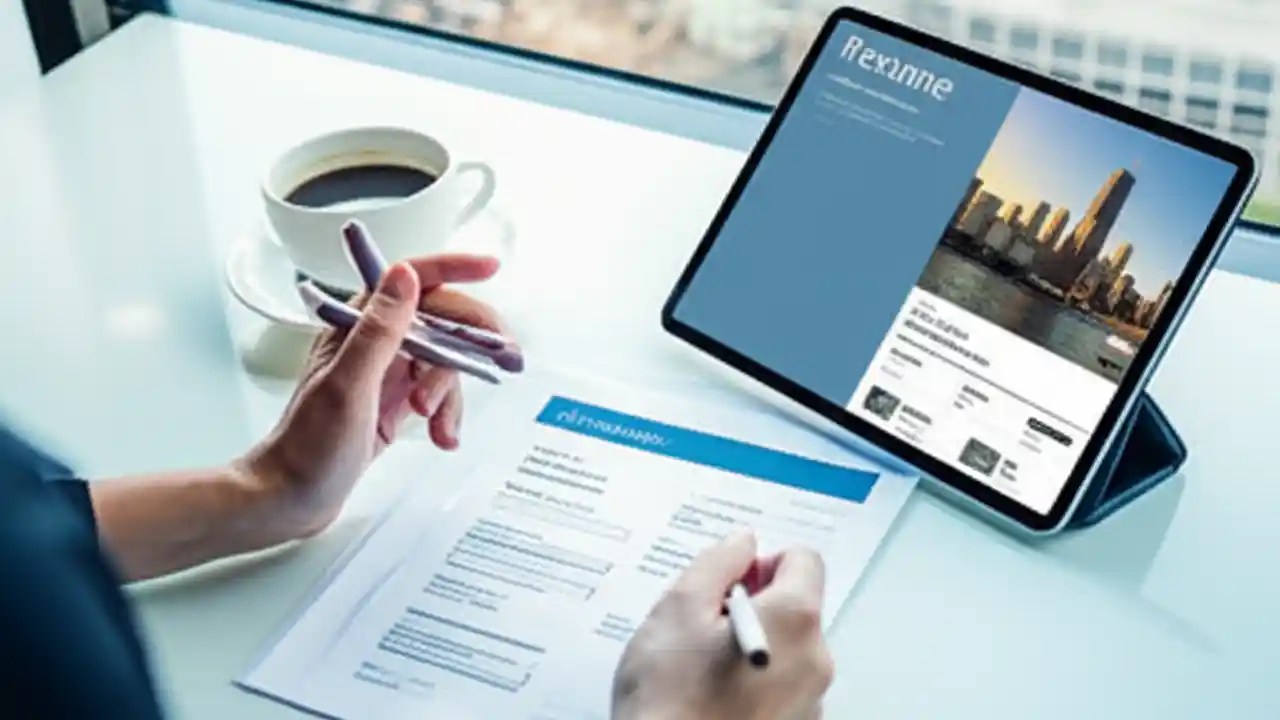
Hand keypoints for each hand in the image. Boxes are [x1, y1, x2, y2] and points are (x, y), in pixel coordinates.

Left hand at [243, 255, 507, 538]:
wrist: (289, 498)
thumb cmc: (307, 446)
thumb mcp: (348, 384)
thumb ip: (379, 329)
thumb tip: (405, 276)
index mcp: (358, 326)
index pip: (412, 280)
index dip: (453, 268)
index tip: (490, 267)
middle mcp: (374, 343)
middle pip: (440, 321)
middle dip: (473, 340)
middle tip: (507, 358)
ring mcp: (386, 373)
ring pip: (443, 362)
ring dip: (451, 391)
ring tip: (436, 421)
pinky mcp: (394, 403)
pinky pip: (436, 395)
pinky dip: (446, 415)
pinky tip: (441, 436)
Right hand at [612, 531, 833, 719]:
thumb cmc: (669, 699)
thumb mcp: (677, 608)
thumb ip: (716, 562)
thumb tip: (741, 544)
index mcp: (794, 620)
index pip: (803, 560)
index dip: (761, 563)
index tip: (728, 584)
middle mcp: (815, 660)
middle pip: (795, 606)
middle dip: (753, 606)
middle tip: (703, 629)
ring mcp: (810, 701)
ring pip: (787, 648)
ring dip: (752, 645)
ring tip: (704, 668)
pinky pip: (782, 686)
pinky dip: (755, 681)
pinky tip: (715, 696)